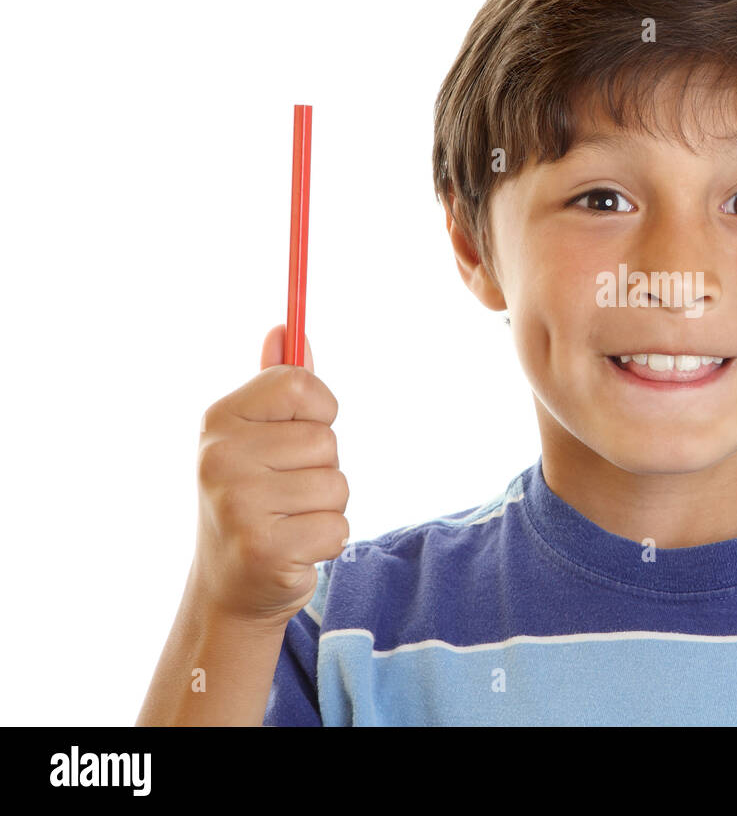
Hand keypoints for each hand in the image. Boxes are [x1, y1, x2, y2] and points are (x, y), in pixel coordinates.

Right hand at [191, 325, 348, 627]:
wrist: (230, 586)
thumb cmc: (254, 499)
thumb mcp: (257, 438)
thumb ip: (277, 388)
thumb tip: (288, 329)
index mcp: (220, 420)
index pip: (300, 384)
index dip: (318, 410)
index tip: (299, 432)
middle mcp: (221, 457)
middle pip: (326, 440)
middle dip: (322, 468)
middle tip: (286, 491)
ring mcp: (239, 503)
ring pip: (336, 484)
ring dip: (327, 507)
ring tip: (290, 519)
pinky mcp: (264, 547)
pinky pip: (338, 526)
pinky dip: (327, 541)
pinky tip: (294, 548)